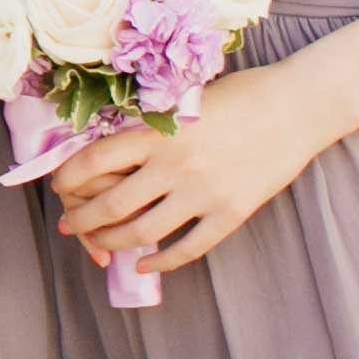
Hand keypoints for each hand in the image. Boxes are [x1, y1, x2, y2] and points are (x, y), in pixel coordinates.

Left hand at [51, 67, 324, 275]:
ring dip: (112, 243)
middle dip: (81, 220)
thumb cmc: (241, 93)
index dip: (67, 179)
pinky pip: (187, 248)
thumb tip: (109, 153)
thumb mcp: (183, 100)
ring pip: (142, 232)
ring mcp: (203, 193)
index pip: (92, 161)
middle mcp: (174, 164)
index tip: (60, 187)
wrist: (299, 105)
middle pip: (110, 204)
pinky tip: (145, 265)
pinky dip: (160, 262)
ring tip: (100, 247)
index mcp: (158, 131)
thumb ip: (150, 127)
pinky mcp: (232, 213)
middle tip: (70, 226)